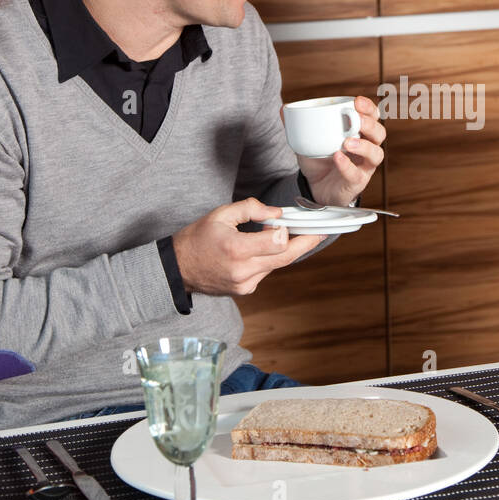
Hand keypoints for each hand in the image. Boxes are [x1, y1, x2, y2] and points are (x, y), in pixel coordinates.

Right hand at [172, 198, 323, 296]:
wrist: (178, 269)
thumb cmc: (197, 239)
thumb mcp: (220, 214)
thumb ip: (251, 209)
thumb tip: (277, 213)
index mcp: (236, 249)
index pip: (278, 242)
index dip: (285, 230)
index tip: (283, 221)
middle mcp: (243, 270)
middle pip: (287, 257)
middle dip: (306, 243)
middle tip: (320, 232)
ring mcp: (246, 284)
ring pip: (278, 265)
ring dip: (285, 250)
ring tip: (287, 236)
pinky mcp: (246, 290)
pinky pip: (267, 272)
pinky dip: (270, 259)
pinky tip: (261, 250)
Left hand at [294, 95, 385, 206]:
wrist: (314, 187)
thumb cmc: (318, 160)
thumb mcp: (308, 139)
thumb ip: (298, 125)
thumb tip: (284, 108)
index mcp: (359, 133)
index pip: (373, 117)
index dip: (368, 108)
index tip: (357, 101)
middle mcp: (366, 148)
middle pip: (379, 133)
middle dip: (370, 124)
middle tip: (356, 119)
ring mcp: (364, 166)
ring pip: (376, 154)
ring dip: (364, 146)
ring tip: (347, 141)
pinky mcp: (357, 182)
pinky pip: (357, 174)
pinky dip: (347, 165)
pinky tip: (338, 157)